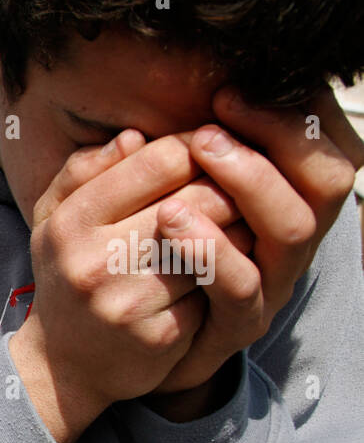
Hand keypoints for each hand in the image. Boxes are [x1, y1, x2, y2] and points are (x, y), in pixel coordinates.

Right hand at [10, 129, 239, 442]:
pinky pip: (215, 289)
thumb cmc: (67, 275)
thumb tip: (134, 136)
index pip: (159, 159)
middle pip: (197, 199)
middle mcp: (94, 262)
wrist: (63, 364)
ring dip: (235, 230)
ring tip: (232, 225)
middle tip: (233, 190)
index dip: (196, 147)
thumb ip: (83, 170)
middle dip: (225, 189)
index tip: (206, 153)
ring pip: (214, 244)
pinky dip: (226, 275)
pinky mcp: (159, 335)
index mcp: (70, 223)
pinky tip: (222, 271)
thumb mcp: (54, 218)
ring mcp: (127, 302)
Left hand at [148, 86, 363, 410]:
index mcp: (278, 203)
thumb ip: (143, 168)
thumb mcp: (136, 205)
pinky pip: (242, 286)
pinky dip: (212, 248)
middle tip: (215, 121)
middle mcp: (286, 242)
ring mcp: (268, 285)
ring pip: (294, 227)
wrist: (114, 353)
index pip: (325, 144)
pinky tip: (172, 219)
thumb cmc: (133, 265)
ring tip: (199, 151)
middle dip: (279, 135)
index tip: (234, 89)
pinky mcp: (235, 325)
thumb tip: (134, 132)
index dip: (295, 111)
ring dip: (250, 181)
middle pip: (328, 178)